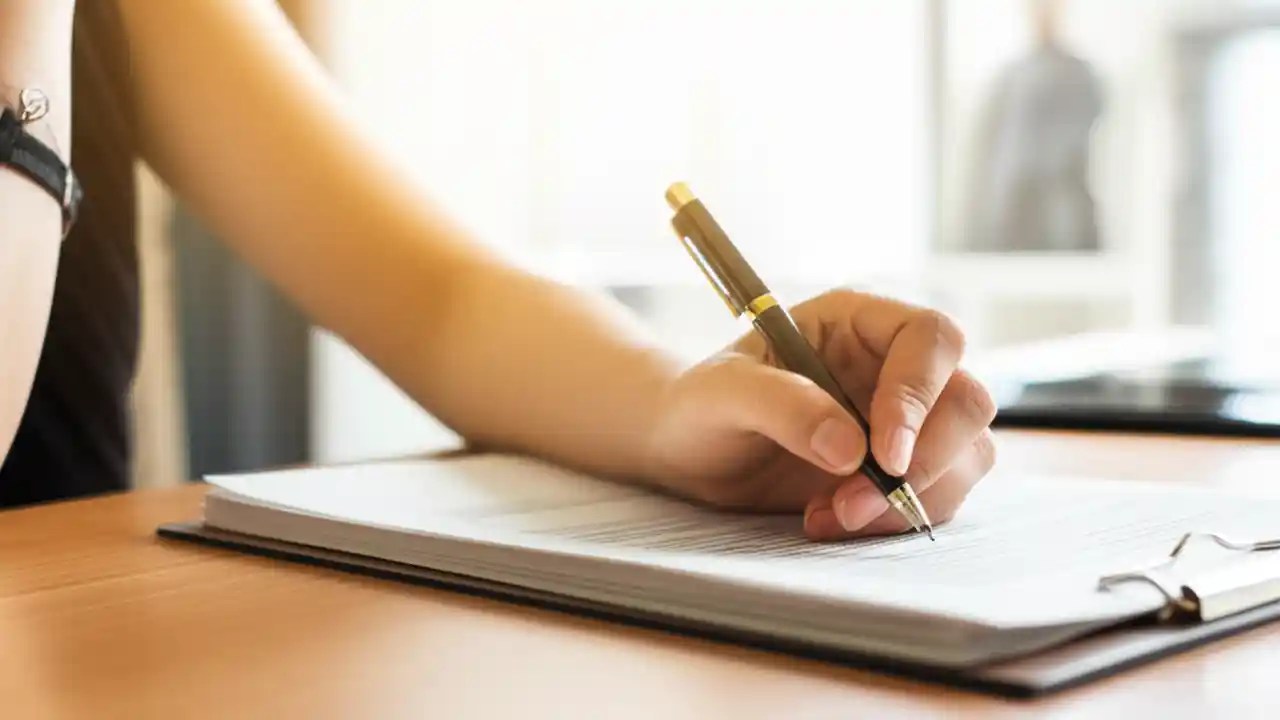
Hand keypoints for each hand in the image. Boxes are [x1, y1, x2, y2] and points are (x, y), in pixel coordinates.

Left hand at [644, 290, 996, 539]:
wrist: (689, 454)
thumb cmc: (700, 406)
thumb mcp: (721, 395)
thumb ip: (780, 405)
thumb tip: (850, 447)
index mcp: (859, 321)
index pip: (931, 338)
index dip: (920, 393)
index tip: (884, 453)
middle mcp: (894, 364)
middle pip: (967, 400)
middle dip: (924, 462)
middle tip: (854, 503)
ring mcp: (908, 419)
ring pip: (965, 454)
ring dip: (909, 499)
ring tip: (828, 516)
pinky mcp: (903, 469)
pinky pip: (939, 494)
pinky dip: (895, 520)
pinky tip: (831, 522)